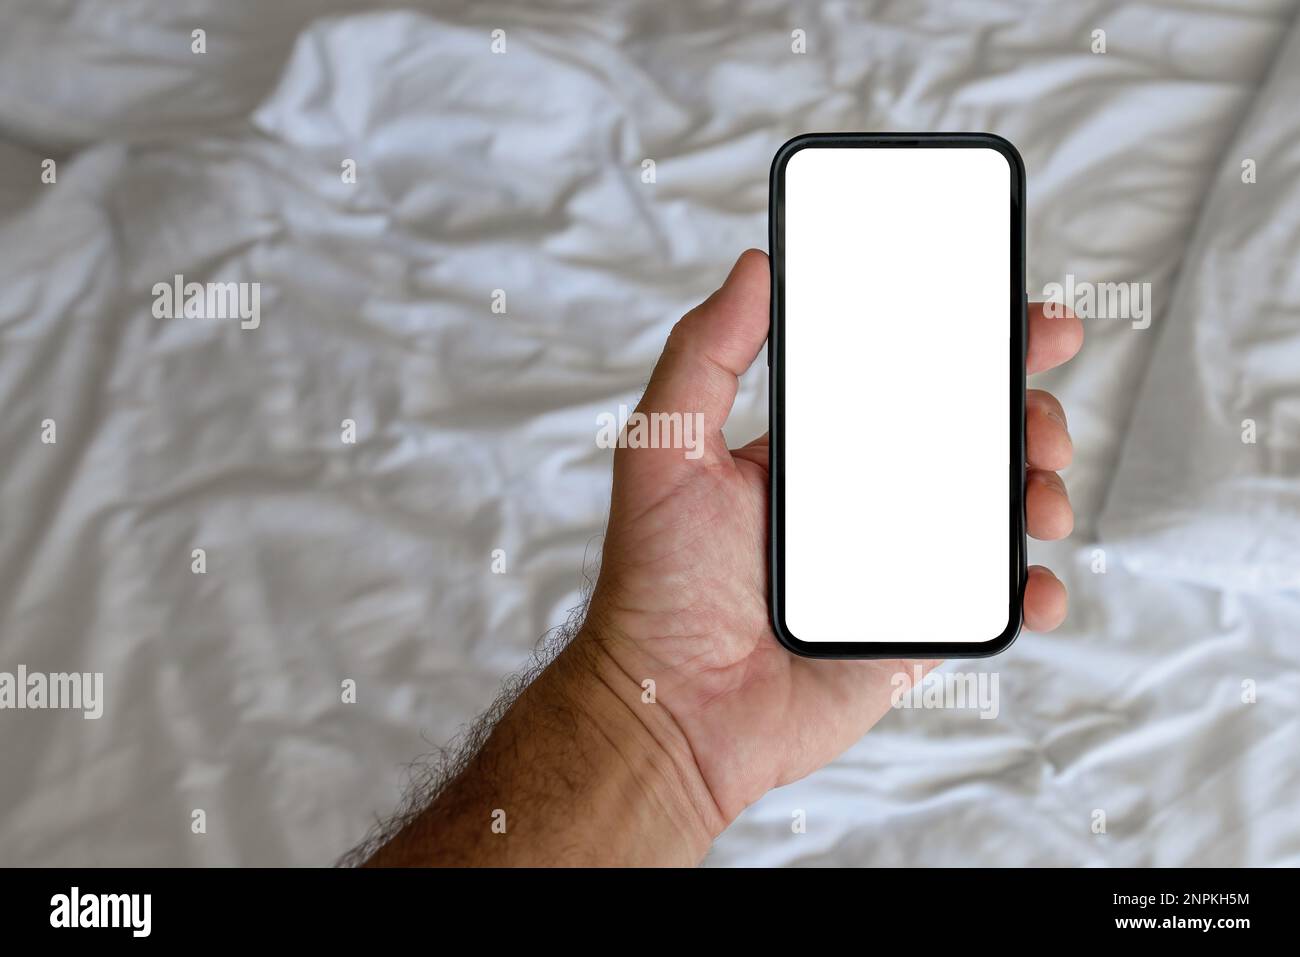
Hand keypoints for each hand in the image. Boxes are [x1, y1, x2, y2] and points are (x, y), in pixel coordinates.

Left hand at [578, 249, 1082, 836]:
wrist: (672, 710)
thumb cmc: (657, 582)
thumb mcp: (665, 448)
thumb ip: (705, 355)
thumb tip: (756, 264)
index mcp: (816, 450)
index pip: (904, 378)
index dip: (967, 343)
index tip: (1019, 314)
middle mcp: (864, 499)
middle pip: (969, 437)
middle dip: (1025, 411)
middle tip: (1041, 414)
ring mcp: (896, 564)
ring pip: (994, 510)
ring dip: (1040, 488)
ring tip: (1041, 494)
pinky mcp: (917, 630)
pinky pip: (993, 602)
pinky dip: (1033, 589)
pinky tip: (1036, 583)